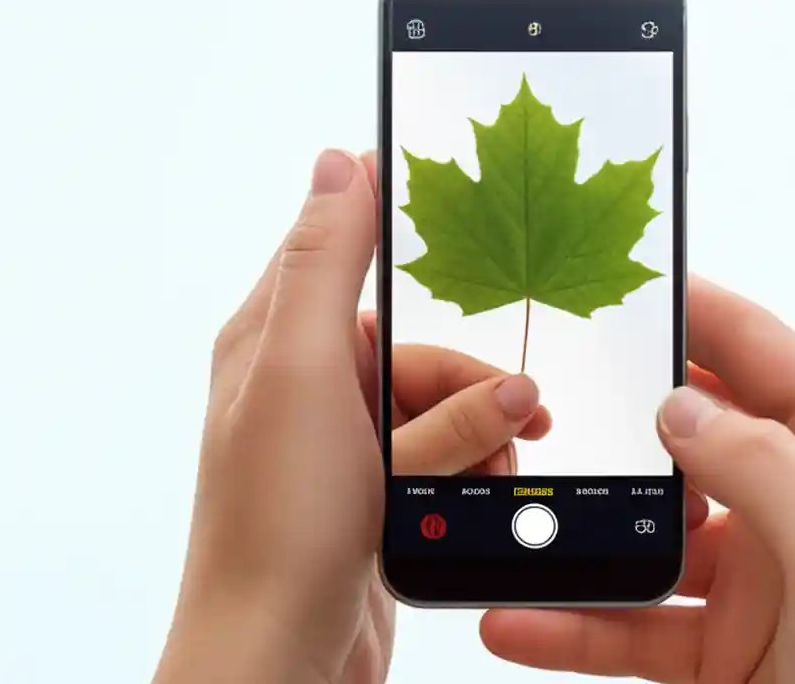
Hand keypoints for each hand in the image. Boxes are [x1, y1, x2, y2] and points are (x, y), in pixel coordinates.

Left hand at [154, 151, 548, 683]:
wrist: (281, 658)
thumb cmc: (275, 523)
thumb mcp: (300, 372)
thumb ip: (324, 265)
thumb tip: (339, 161)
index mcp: (277, 338)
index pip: (344, 244)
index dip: (403, 222)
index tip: (472, 210)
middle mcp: (309, 385)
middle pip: (419, 342)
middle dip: (471, 376)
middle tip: (520, 402)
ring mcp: (346, 445)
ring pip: (445, 404)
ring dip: (482, 430)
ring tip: (504, 462)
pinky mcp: (379, 494)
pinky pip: (448, 458)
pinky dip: (475, 471)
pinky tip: (487, 494)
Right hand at [481, 277, 794, 682]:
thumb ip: (764, 467)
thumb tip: (678, 404)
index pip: (764, 355)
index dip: (696, 311)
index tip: (624, 282)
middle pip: (693, 434)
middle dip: (620, 416)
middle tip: (543, 382)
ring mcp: (757, 575)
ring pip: (649, 533)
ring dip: (584, 531)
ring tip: (516, 518)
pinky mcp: (718, 644)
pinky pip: (631, 620)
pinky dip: (573, 622)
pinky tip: (517, 621)